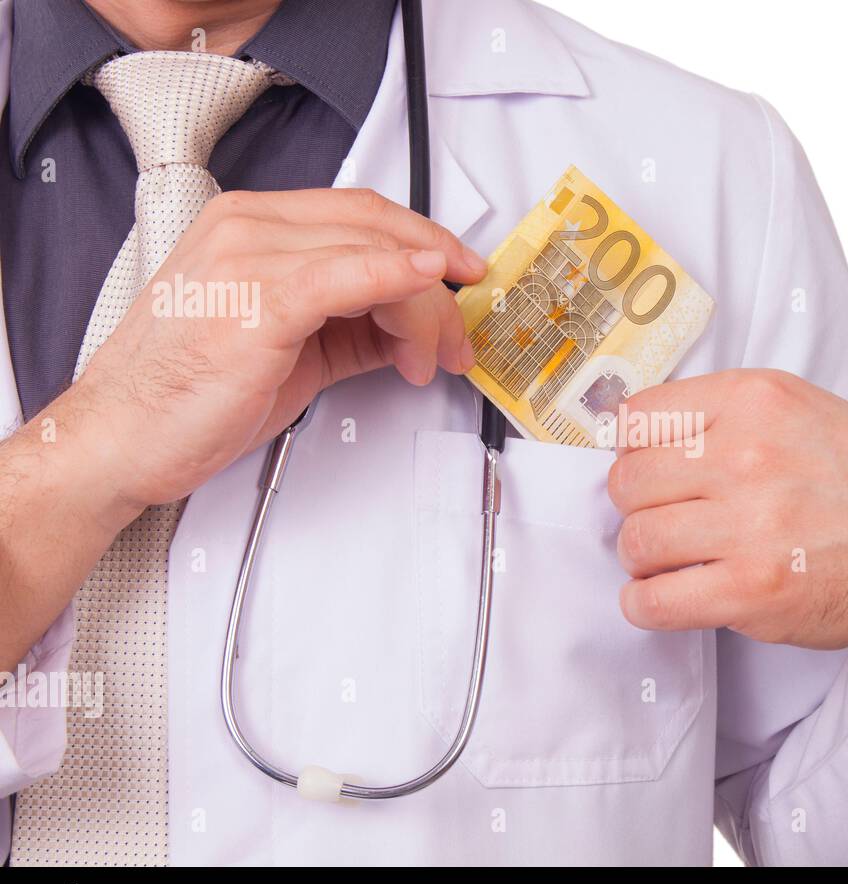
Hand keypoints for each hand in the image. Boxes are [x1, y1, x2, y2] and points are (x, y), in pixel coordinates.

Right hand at [56, 188, 485, 518]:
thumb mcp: (288, 350)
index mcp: (247, 227)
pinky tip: (428, 290)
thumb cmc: (185, 396)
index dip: (423, 238)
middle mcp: (246, 229)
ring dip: (424, 309)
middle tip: (459, 333)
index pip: (359, 213)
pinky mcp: (257, 301)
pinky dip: (398, 279)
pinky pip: (347, 276)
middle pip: (376, 228)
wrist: (120, 439)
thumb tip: (408, 325)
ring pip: (374, 254)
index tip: (459, 273)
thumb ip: (349, 325)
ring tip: (431, 358)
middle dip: (437, 279)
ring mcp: (249, 258)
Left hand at [606, 369, 847, 663]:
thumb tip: (633, 435)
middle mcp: (748, 455)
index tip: (653, 473)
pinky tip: (671, 598)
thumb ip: (726, 415)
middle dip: (640, 508)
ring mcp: (750, 525)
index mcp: (756, 399)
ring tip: (677, 562)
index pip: (636, 418)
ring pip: (635, 542)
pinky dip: (647, 605)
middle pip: (627, 483)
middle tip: (671, 522)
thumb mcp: (804, 412)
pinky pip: (651, 601)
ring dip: (645, 559)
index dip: (635, 452)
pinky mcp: (752, 591)